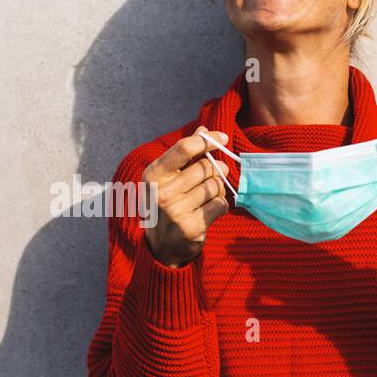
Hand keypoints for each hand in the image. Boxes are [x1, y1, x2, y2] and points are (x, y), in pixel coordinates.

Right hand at [141, 125, 231, 267]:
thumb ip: (186, 153)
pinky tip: (209, 211)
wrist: (162, 247)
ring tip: (207, 196)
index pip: (184, 148)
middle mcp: (162, 192)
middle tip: (216, 174)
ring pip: (215, 186)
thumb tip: (204, 128)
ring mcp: (176, 211)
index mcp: (153, 174)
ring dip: (218, 189)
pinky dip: (220, 205)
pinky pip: (220, 204)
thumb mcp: (169, 177)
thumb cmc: (167, 204)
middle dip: (216, 169)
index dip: (208, 140)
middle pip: (205, 168)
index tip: (223, 139)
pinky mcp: (192, 227)